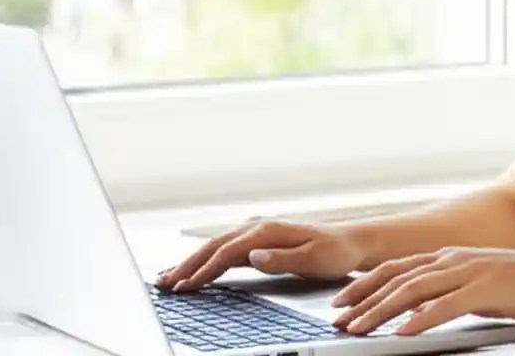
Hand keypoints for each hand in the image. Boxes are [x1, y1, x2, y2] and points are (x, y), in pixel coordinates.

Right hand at [156, 220, 366, 291]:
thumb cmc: (335, 252)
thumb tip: (251, 257)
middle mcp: (257, 228)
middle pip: (212, 246)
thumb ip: (281, 259)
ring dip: (191, 262)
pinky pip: (225, 252)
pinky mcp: (257, 242)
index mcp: (266, 231)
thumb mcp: (313, 258)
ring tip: (168, 277)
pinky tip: (195, 270)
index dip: (204, 269)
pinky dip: (206, 261)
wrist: (350, 242)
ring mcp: (255, 234)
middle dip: (186, 264)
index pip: (226, 251)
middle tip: (164, 283)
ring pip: (215, 247)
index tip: (186, 285)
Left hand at [330, 247, 514, 334]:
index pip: (396, 268)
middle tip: (337, 317)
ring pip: (411, 290)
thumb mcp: (478, 288)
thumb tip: (419, 311)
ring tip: (358, 329)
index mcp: (449, 257)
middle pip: (395, 276)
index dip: (365, 284)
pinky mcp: (484, 290)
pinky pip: (443, 306)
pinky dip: (418, 320)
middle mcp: (452, 259)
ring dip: (379, 310)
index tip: (342, 301)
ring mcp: (467, 272)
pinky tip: (401, 333)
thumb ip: (448, 294)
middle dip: (361, 298)